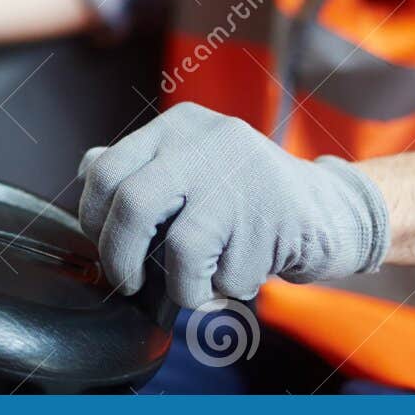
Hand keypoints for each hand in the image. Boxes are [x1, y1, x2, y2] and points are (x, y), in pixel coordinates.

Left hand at [77, 103, 390, 306]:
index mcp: (178, 127)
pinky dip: (226, 287)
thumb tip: (87, 170)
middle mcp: (206, 141)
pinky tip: (241, 271)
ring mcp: (242, 175)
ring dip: (184, 285)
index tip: (104, 246)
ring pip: (182, 246)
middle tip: (129, 281)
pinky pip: (227, 272)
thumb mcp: (190, 168)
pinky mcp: (273, 212)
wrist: (328, 208)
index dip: (92, 218)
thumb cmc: (245, 196)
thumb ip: (140, 169)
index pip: (107, 169)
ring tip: (199, 284)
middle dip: (120, 257)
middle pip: (133, 204)